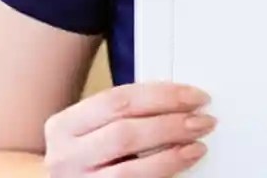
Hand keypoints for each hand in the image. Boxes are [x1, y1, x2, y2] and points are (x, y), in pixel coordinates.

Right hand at [43, 82, 215, 176]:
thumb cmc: (84, 152)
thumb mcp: (90, 127)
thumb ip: (123, 113)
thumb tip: (178, 101)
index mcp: (64, 126)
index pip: (118, 100)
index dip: (162, 96)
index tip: (194, 96)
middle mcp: (66, 157)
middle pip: (125, 133)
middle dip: (170, 124)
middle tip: (202, 121)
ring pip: (130, 171)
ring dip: (171, 156)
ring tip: (197, 146)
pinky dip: (162, 175)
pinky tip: (180, 167)